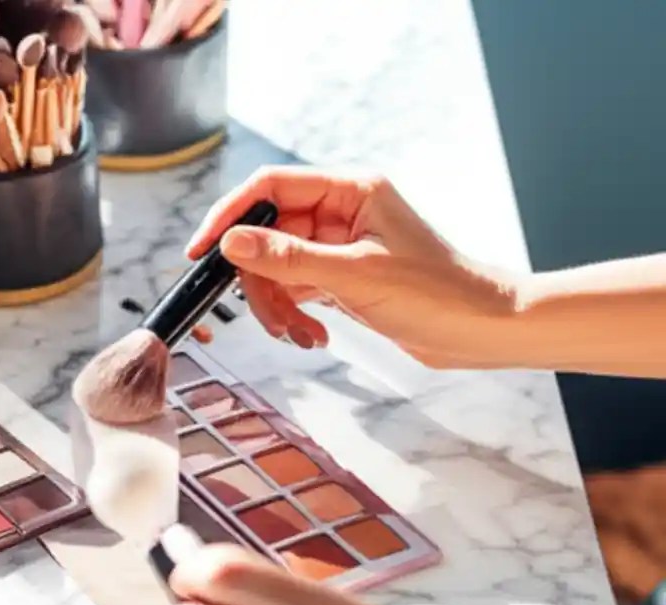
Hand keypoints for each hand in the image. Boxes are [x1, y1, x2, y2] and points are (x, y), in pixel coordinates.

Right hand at [188, 167, 522, 368]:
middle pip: (266, 234)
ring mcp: (337, 245)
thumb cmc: (438, 293)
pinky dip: (293, 314)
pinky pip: (293, 289)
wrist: (482, 331)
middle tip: (267, 315)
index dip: (230, 215)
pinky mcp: (339, 277)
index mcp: (350, 190)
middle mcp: (340, 211)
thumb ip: (288, 258)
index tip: (203, 249)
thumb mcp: (355, 275)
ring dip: (276, 304)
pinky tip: (312, 335)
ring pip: (275, 267)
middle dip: (260, 279)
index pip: (270, 188)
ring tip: (298, 334)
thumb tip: (231, 242)